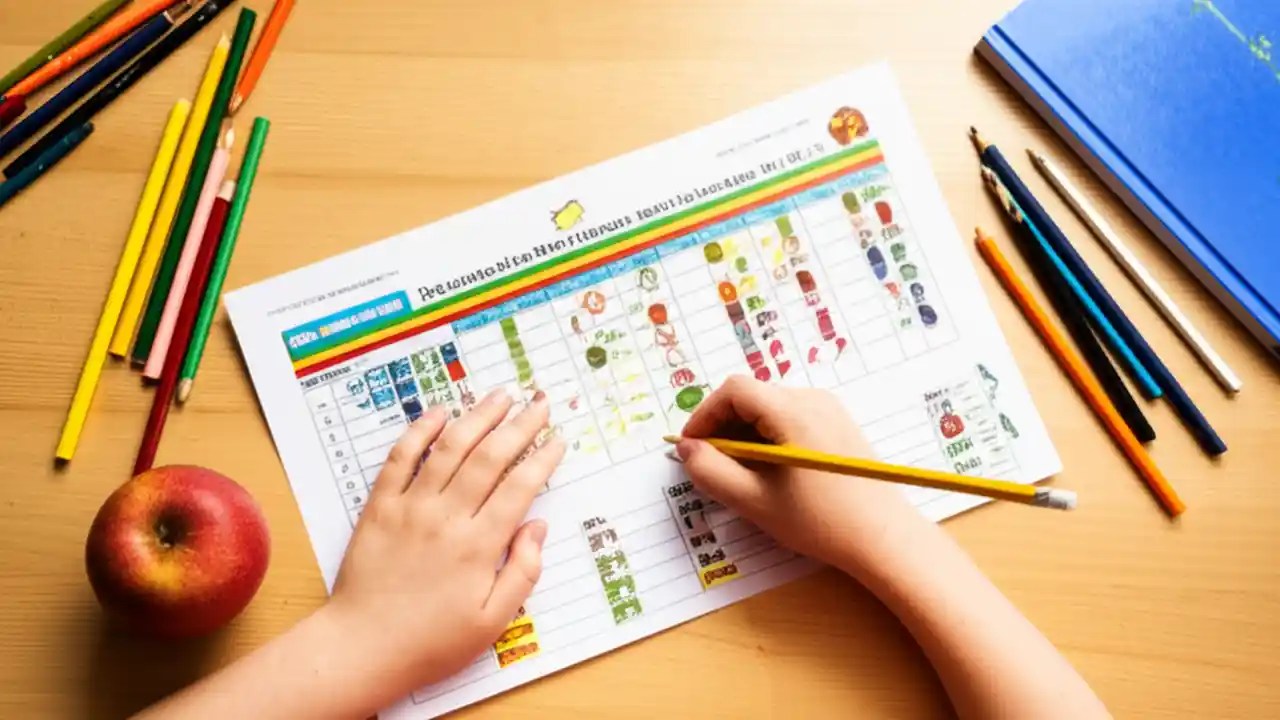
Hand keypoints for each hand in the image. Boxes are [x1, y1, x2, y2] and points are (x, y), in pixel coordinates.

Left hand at [325, 388, 564, 696]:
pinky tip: (439, 412)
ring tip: (500, 395)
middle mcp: (447, 518)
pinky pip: (401, 458)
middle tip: (539, 403)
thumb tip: (537, 527)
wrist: (363, 648)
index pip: (520, 487)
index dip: (543, 459)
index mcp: (479, 546)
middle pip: (490, 457)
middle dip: (520, 425)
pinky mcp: (380, 507)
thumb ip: (522, 572)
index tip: (558, 440)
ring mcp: (410, 508)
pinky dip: (420, 430)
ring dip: (478, 416)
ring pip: (450, 448)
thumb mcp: (492, 621)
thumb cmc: (431, 642)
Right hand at [677, 376, 926, 579]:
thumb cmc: (821, 521)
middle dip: (723, 427)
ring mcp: (830, 410)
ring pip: (770, 408)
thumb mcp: (755, 501)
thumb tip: (687, 448)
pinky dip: (768, 437)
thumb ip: (711, 472)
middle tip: (711, 465)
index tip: (690, 447)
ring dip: (745, 433)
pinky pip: (790, 418)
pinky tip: (768, 472)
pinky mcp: (838, 425)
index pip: (734, 391)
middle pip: (752, 396)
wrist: (884, 538)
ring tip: (739, 474)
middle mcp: (813, 399)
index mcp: (793, 411)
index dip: (705, 415)